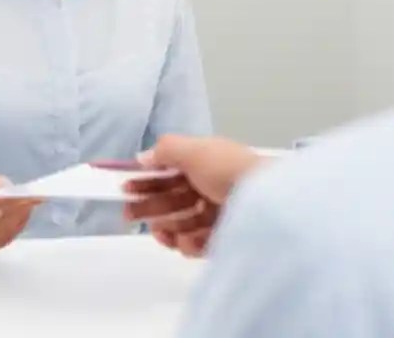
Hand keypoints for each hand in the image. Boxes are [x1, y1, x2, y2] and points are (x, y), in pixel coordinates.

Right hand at [123, 136, 265, 257]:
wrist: (269, 200)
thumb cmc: (230, 170)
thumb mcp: (194, 150)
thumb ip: (166, 151)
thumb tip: (143, 157)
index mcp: (206, 163)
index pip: (170, 173)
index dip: (147, 180)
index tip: (125, 188)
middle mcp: (213, 187)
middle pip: (174, 199)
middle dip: (149, 206)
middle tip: (128, 215)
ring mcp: (221, 214)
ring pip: (184, 224)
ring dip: (167, 228)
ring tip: (159, 231)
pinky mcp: (227, 238)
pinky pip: (201, 243)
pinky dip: (190, 244)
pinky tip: (184, 242)